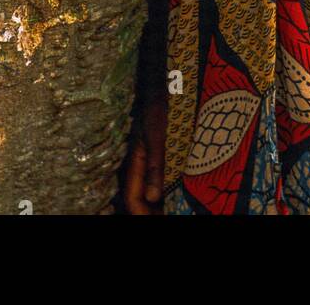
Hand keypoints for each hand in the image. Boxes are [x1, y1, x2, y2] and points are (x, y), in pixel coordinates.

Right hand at [123, 96, 166, 214]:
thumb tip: (152, 198)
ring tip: (174, 209)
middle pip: (140, 199)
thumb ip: (154, 167)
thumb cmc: (158, 111)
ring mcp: (148, 163)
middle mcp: (139, 168)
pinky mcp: (157, 159)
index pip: (132, 199)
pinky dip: (165, 192)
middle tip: (170, 215)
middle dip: (150, 211)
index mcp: (135, 164)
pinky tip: (177, 196)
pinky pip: (158, 182)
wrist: (162, 90)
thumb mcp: (157, 138)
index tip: (159, 218)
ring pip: (149, 192)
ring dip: (159, 203)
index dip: (141, 213)